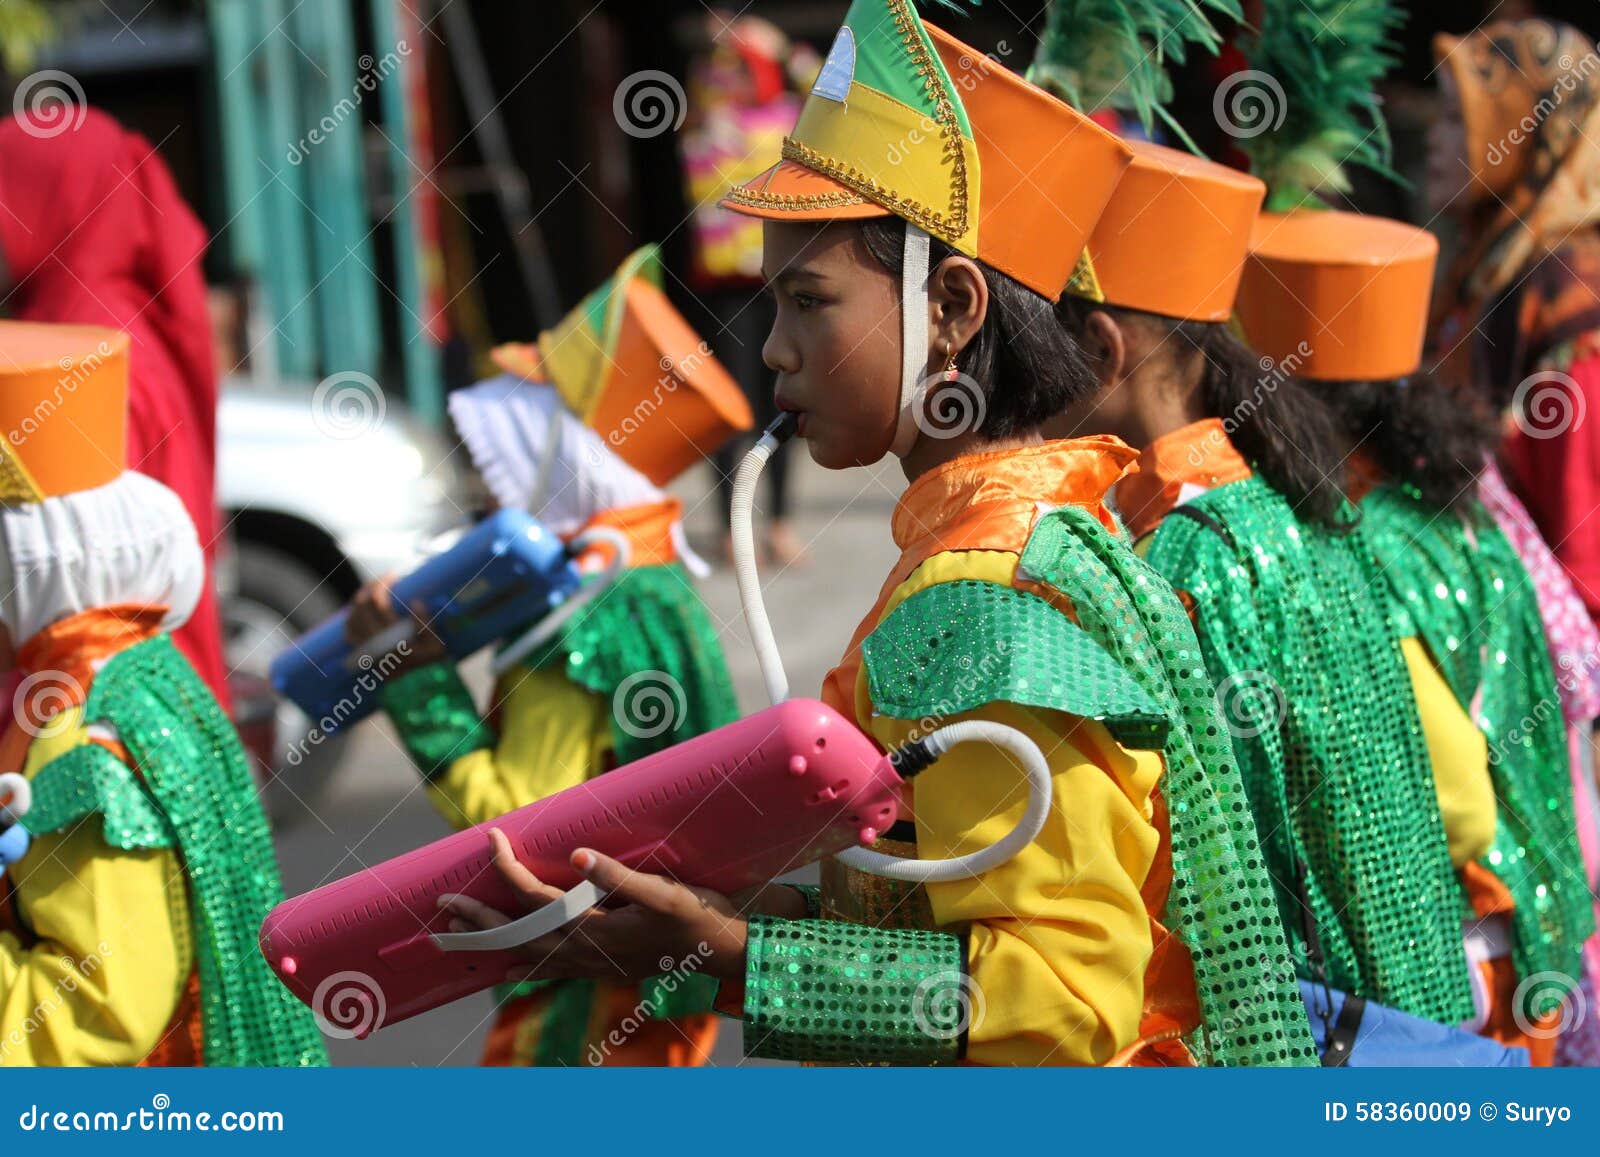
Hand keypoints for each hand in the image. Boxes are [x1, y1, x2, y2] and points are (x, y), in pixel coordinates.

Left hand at [344, 575, 446, 669]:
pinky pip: (348, 628)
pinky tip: (365, 606)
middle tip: (385, 578)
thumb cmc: (427, 659)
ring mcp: (365, 649)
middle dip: (372, 585)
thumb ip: (427, 625)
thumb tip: (415, 602)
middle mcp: (375, 645)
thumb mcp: (436, 646)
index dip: (383, 583)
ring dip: (361, 597)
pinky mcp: (360, 653)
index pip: (379, 603)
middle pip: (362, 604)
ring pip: (353, 614)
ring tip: (375, 588)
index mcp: (393, 641)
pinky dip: (354, 614)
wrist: (414, 686)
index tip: (395, 574)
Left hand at [438, 829, 748, 982]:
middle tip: (439, 905)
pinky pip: (552, 970)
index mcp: (593, 928)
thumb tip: (576, 857)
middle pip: (516, 935)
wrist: (726, 949)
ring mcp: (594, 964)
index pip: (534, 896)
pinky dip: (526, 968)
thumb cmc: (698, 914)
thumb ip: (619, 877)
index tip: (490, 836)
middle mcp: (586, 951)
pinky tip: (513, 972)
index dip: (507, 867)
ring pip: (528, 956)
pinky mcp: (604, 967)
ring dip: (491, 946)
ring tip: (457, 940)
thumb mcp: (664, 892)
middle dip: (477, 920)